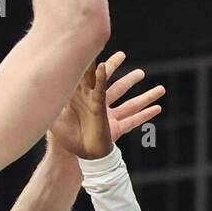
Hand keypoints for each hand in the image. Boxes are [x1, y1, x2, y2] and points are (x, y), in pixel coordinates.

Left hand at [49, 51, 163, 160]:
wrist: (71, 158)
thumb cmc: (64, 138)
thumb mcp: (57, 118)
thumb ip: (57, 102)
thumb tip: (51, 84)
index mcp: (85, 100)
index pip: (94, 79)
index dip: (99, 65)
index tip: (104, 51)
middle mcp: (99, 105)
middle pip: (116, 86)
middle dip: (124, 74)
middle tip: (125, 56)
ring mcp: (109, 116)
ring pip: (131, 103)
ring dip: (145, 96)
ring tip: (160, 89)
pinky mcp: (115, 128)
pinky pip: (133, 120)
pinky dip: (145, 115)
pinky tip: (158, 108)